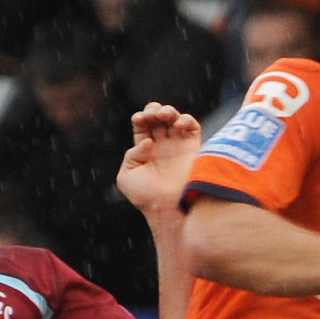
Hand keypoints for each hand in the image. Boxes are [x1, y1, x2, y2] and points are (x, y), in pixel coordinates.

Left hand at [119, 103, 200, 219]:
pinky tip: (177, 125)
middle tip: (152, 115)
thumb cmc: (145, 196)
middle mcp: (162, 146)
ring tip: (164, 115)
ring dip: (168, 111)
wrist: (167, 207)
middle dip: (154, 110)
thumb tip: (148, 142)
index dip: (141, 117)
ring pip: (175, 118)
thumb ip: (131, 155)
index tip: (139, 119)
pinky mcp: (193, 148)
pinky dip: (186, 119)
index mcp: (145, 151)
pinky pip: (193, 126)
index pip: (143, 125)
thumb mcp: (126, 177)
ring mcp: (178, 146)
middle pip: (158, 118)